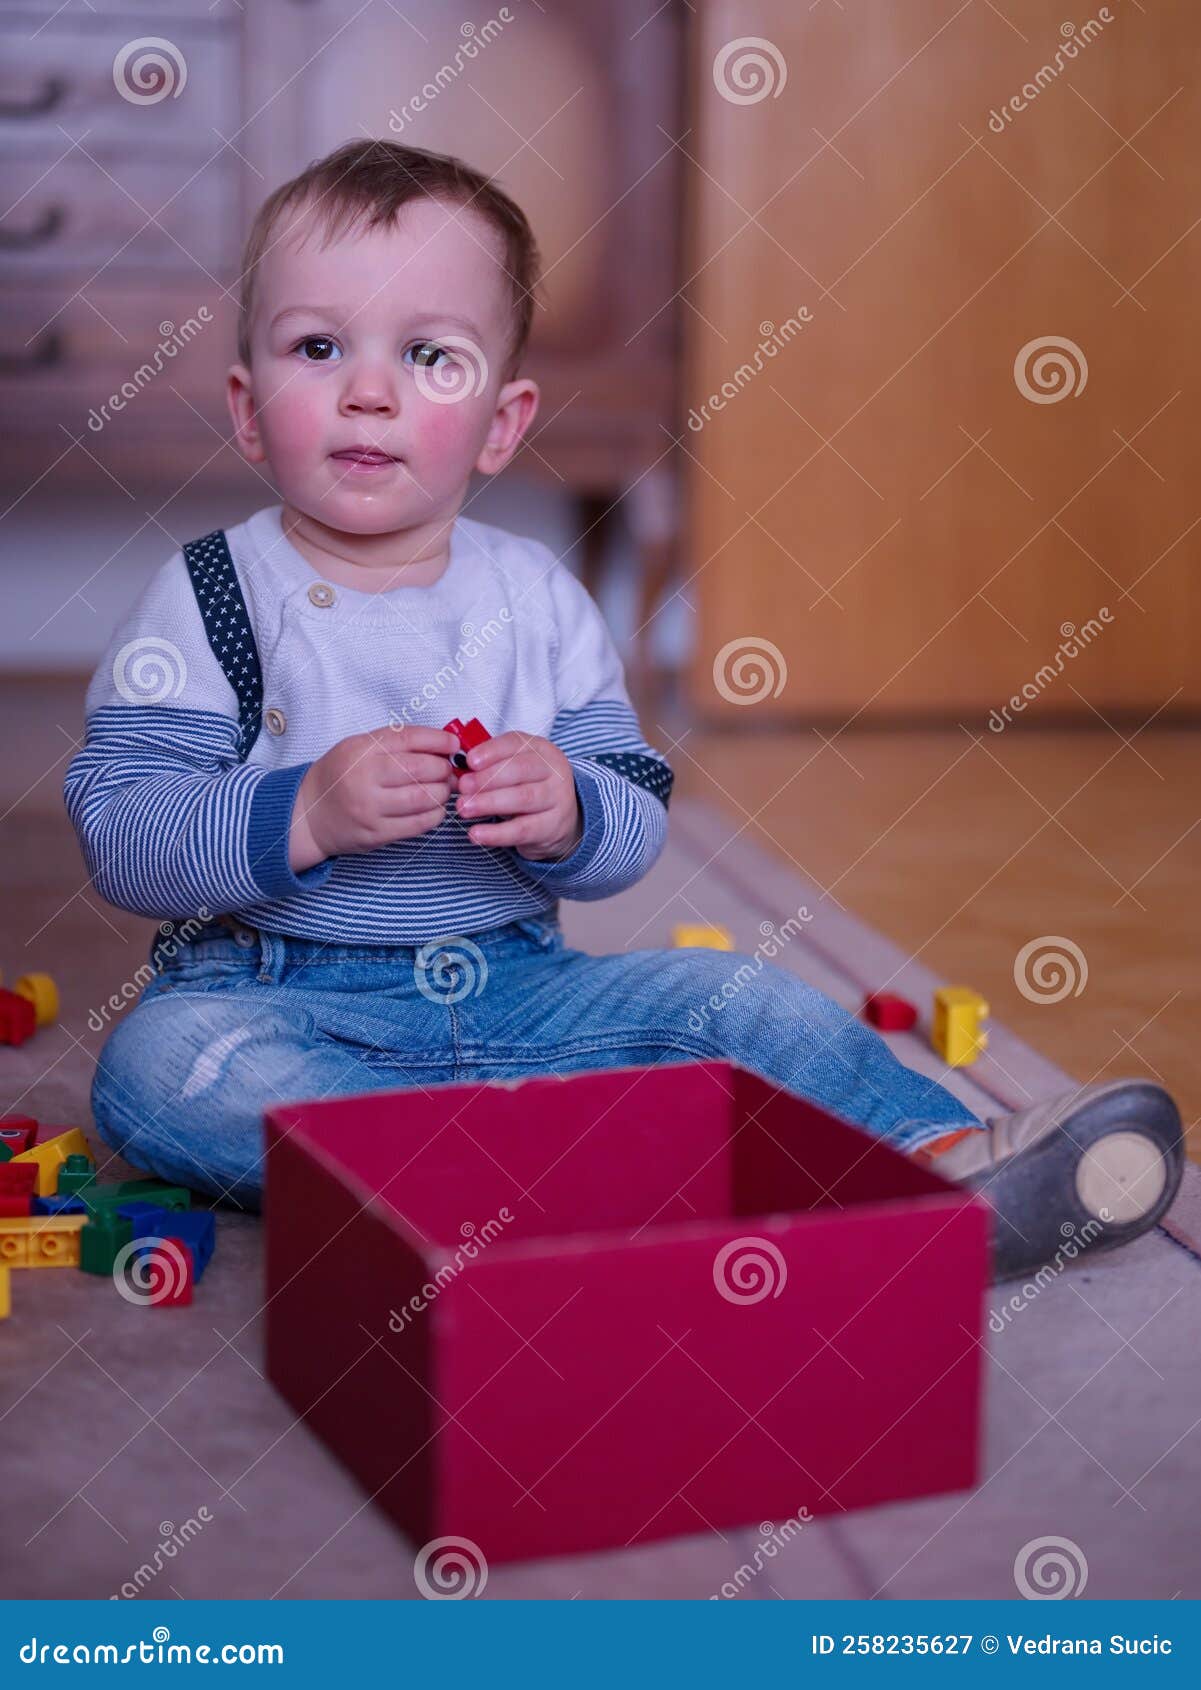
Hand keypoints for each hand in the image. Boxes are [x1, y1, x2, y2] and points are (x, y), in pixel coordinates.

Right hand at [289, 724, 459, 870]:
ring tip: (442, 788)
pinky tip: (434, 807)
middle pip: (421, 769)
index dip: (438, 740)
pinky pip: (419, 824)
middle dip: (444, 768)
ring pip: (424, 798)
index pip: (409, 738)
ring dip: (443, 792)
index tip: (453, 744)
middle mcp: (364, 778)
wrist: (308, 815)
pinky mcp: (377, 834)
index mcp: (360, 751)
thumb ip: (395, 743)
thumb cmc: (339, 777)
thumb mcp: (357, 748)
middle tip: (447, 770)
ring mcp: (370, 808)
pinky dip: (436, 814)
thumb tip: (442, 744)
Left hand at [455, 731, 582, 860]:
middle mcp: (554, 771)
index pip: (516, 743)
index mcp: (541, 750)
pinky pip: (522, 830)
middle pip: (520, 770)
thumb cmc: (528, 788)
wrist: (559, 820)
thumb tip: (458, 767)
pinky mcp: (553, 826)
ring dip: (489, 803)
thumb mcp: (514, 769)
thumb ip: (490, 764)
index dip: (492, 751)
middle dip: (487, 778)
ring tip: (464, 808)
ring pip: (522, 798)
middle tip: (462, 787)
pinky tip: (476, 833)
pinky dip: (497, 833)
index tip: (469, 761)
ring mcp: (558, 799)